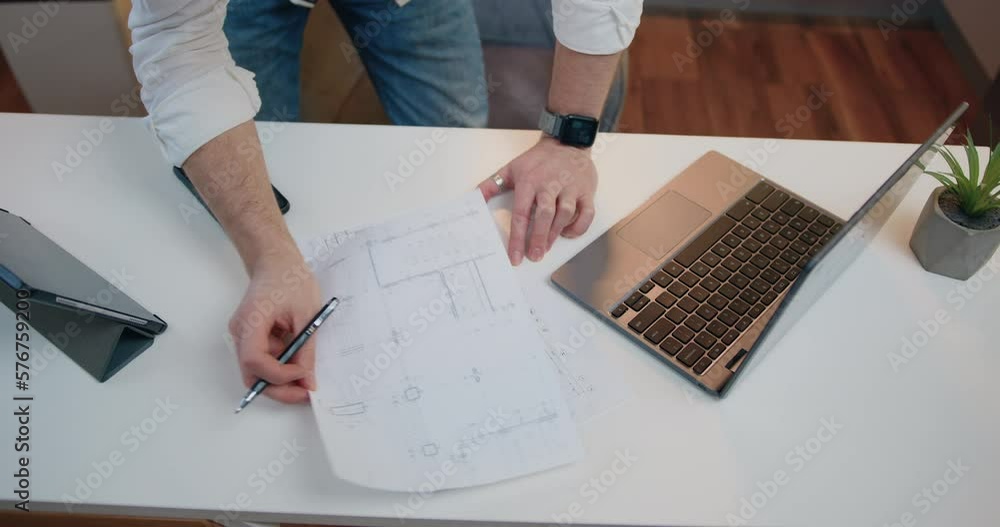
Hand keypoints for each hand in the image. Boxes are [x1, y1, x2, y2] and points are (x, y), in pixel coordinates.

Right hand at [228, 252, 321, 403]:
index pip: (255, 361)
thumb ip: (306, 350)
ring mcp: (242, 335)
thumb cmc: (292, 280)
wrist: (276, 261)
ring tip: (306, 368)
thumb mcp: (308, 315)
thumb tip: (308, 382)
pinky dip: (280, 364)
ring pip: (258, 370)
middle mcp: (240, 332)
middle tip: (305, 392)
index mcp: (251, 321)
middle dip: (279, 388)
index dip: (280, 375)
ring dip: (281, 376)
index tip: (304, 374)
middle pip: (252, 374)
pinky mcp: (250, 336)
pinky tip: (297, 357)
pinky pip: (263, 359)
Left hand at [479, 137, 597, 264]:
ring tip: (546, 248)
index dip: (517, 237)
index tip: (515, 256)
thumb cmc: (538, 160)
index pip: (521, 213)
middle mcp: (550, 184)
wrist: (567, 142)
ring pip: (565, 214)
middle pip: (544, 214)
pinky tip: (567, 233)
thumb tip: (473, 198)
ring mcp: (570, 187)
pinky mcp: (586, 190)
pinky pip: (587, 212)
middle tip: (534, 256)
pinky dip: (579, 226)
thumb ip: (491, 185)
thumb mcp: (511, 168)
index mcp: (529, 181)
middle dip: (538, 238)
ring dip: (555, 233)